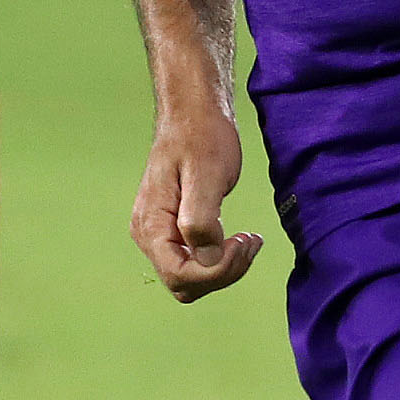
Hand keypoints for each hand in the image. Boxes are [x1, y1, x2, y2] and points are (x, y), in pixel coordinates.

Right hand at [132, 105, 266, 301]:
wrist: (194, 115)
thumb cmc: (201, 136)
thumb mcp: (206, 173)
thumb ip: (201, 219)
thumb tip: (206, 258)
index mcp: (151, 225)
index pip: (179, 276)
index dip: (215, 271)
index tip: (241, 241)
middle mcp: (149, 236)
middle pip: (184, 284)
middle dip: (222, 272)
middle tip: (250, 241)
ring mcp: (160, 236)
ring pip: (192, 279)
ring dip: (224, 268)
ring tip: (248, 240)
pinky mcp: (174, 232)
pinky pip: (195, 264)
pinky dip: (220, 260)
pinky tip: (236, 239)